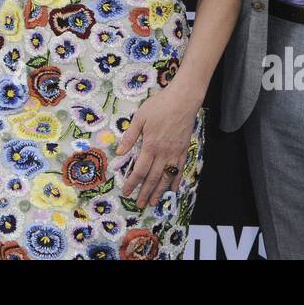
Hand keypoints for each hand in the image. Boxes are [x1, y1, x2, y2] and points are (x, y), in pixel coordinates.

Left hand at [115, 85, 199, 208]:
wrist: (183, 100)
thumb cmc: (159, 106)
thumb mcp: (140, 117)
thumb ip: (130, 136)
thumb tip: (119, 152)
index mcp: (150, 146)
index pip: (139, 170)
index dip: (132, 183)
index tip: (126, 192)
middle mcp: (163, 153)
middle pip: (152, 178)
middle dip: (145, 192)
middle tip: (140, 204)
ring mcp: (175, 153)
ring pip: (166, 177)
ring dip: (159, 191)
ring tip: (154, 202)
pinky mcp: (183, 150)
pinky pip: (179, 169)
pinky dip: (176, 180)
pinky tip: (173, 188)